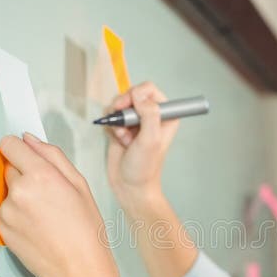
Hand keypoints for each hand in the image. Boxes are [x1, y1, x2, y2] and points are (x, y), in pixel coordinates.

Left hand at [0, 133, 113, 276]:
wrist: (79, 270)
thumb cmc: (87, 231)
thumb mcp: (80, 185)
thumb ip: (52, 156)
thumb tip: (30, 139)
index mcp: (40, 175)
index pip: (10, 145)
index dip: (19, 149)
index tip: (27, 156)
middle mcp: (19, 191)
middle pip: (9, 168)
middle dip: (25, 174)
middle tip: (49, 194)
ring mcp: (7, 212)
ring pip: (8, 191)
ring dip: (22, 197)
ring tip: (47, 216)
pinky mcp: (2, 229)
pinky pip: (6, 212)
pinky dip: (19, 216)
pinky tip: (39, 228)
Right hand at [104, 82, 179, 201]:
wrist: (130, 187)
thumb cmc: (145, 168)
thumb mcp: (150, 139)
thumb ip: (148, 113)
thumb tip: (138, 93)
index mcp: (166, 115)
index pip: (149, 90)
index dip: (136, 95)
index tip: (129, 107)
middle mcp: (151, 116)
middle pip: (131, 94)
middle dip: (123, 109)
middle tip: (123, 124)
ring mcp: (136, 121)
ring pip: (118, 105)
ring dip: (117, 120)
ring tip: (123, 137)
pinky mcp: (122, 128)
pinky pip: (110, 116)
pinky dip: (110, 127)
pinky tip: (118, 140)